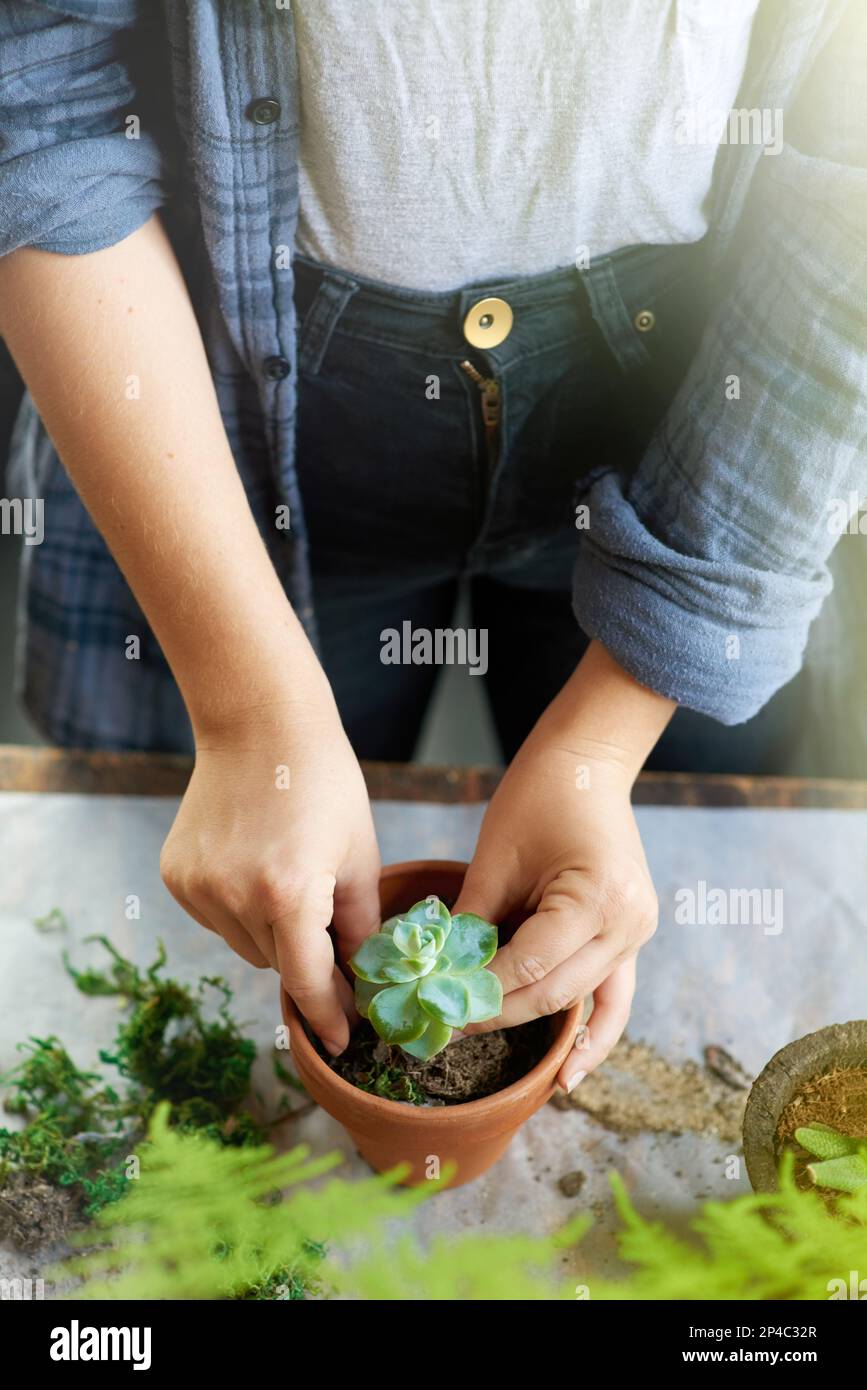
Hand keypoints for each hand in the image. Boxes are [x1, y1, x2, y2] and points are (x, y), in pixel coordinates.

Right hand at [160, 690, 380, 1056]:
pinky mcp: (176, 876)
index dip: (329, 1016)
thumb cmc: (325, 784)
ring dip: (271, 932)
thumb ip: (360, 927)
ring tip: (288, 874)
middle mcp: (235, 897)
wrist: (260, 725)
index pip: (308, 982)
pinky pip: (216, 919)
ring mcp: (198, 888)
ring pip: (246, 945)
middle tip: (326, 914)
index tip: (345, 1043)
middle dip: (307, 954)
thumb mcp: (359, 856)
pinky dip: (239, 908)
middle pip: (278, 963)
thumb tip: (360, 980)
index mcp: (289, 894)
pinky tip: (253, 864)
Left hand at [452, 642, 673, 1090]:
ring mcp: (637, 932)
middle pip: (554, 991)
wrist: (588, 765)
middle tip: (446, 1029)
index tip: (434, 1006)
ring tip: (506, 1072)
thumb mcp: (494, 858)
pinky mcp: (632, 935)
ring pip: (582, 1000)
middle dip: (498, 1014)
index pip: (528, 966)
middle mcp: (627, 923)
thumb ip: (470, 922)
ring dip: (540, 1030)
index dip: (479, 992)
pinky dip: (594, 1034)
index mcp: (597, 898)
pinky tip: (570, 1072)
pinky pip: (614, 997)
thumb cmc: (537, 797)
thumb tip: (433, 976)